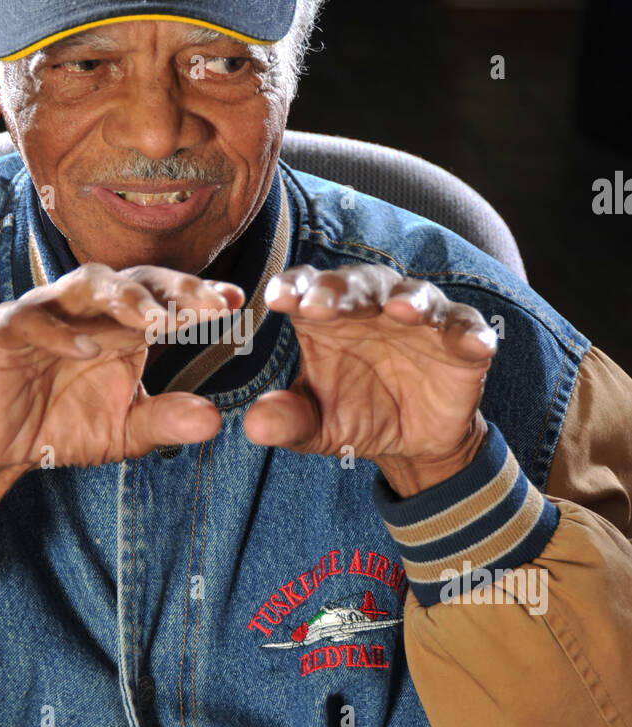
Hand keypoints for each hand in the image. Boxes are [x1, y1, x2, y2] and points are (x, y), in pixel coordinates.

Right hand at [0, 266, 242, 545]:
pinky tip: (88, 348)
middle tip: (208, 304)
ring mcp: (45, 313)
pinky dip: (60, 333)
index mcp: (121, 324)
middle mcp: (87, 308)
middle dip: (172, 289)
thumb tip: (215, 419)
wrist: (2, 446)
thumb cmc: (65, 426)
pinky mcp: (5, 331)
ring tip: (155, 320)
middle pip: (133, 279)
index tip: (237, 302)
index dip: (198, 296)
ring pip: (85, 285)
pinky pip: (32, 320)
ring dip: (122, 298)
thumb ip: (166, 421)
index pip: (165, 296)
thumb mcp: (125, 431)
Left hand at [242, 263, 496, 494]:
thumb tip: (254, 425)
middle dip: (340, 292)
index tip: (276, 299)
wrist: (413, 441)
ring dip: (408, 301)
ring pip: (415, 297)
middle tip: (320, 305)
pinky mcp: (461, 341)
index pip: (307, 289)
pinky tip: (471, 344)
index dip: (293, 288)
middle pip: (358, 285)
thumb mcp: (318, 426)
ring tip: (398, 311)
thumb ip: (289, 420)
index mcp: (328, 315)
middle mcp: (373, 306)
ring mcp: (420, 320)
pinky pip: (467, 330)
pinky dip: (470, 334)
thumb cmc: (356, 415)